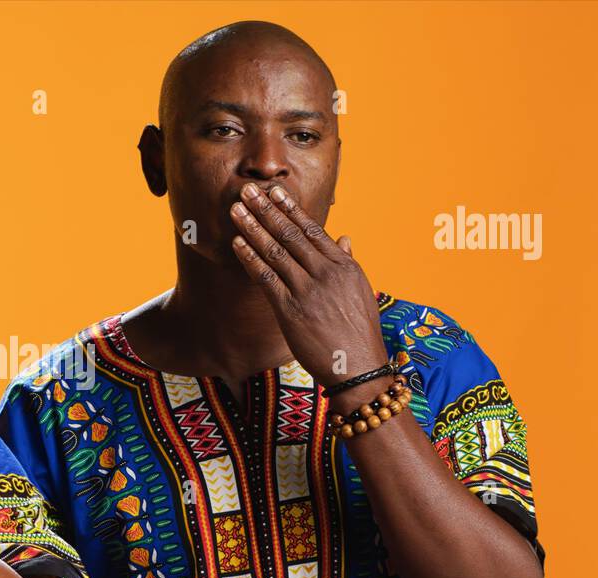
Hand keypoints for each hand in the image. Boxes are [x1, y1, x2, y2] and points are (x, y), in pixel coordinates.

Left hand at [229, 183, 390, 399]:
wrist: (357, 367)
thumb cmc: (359, 333)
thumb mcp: (361, 291)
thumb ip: (348, 262)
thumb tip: (344, 238)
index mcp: (343, 266)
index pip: (312, 230)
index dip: (290, 209)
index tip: (275, 192)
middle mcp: (325, 273)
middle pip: (290, 234)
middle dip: (266, 210)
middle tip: (248, 190)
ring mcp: (308, 291)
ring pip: (275, 251)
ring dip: (253, 227)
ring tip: (236, 209)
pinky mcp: (291, 310)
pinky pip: (266, 278)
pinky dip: (250, 258)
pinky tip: (236, 243)